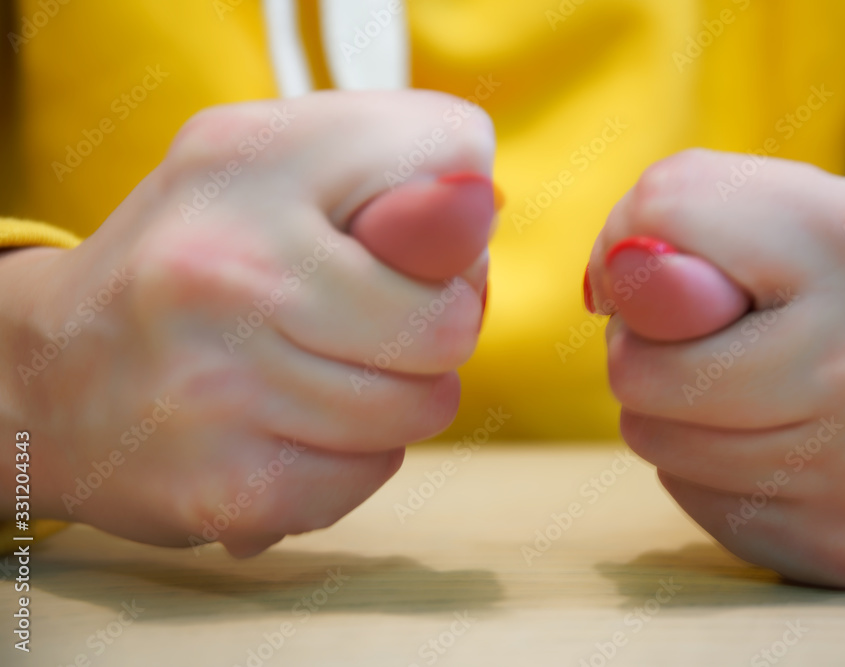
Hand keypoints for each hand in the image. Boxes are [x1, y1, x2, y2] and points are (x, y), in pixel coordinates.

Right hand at [7, 91, 494, 556]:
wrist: (46, 376)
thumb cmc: (192, 264)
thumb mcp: (269, 172)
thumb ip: (389, 178)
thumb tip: (483, 210)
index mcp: (251, 156)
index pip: (451, 153)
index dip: (453, 213)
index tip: (397, 239)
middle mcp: (227, 263)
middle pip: (452, 316)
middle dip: (434, 328)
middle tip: (366, 322)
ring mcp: (220, 382)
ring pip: (419, 405)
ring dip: (394, 399)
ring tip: (318, 373)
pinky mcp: (229, 485)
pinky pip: (370, 473)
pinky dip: (350, 459)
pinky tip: (289, 430)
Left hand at [585, 149, 844, 586]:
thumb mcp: (793, 212)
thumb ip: (687, 210)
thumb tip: (611, 279)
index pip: (670, 215)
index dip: (630, 247)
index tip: (657, 263)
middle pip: (641, 369)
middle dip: (640, 349)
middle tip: (698, 339)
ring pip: (656, 441)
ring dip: (667, 411)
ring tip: (737, 386)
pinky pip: (695, 500)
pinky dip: (704, 469)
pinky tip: (768, 443)